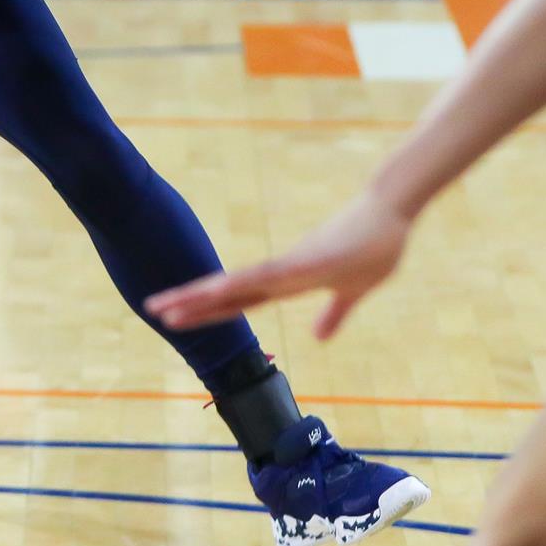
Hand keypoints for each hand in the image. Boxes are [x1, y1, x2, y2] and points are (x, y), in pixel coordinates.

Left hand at [144, 188, 410, 338]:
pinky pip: (273, 274)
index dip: (209, 310)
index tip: (178, 317)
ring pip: (240, 283)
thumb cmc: (375, 244)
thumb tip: (318, 336)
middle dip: (192, 303)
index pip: (241, 299)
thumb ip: (334, 313)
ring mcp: (294, 264)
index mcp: (290, 281)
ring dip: (204, 296)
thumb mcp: (353, 290)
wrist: (392, 209)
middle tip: (153, 309)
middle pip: (229, 291)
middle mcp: (282, 271)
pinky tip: (223, 289)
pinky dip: (247, 283)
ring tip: (170, 306)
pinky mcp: (311, 259)